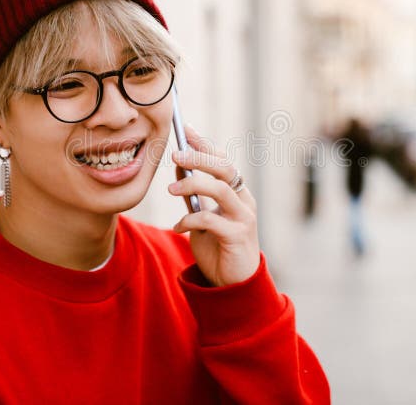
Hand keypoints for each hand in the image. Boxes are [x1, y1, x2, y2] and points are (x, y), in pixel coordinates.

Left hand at [168, 125, 259, 286]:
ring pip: (221, 189)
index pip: (223, 160)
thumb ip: (193, 195)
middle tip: (175, 154)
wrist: (233, 285)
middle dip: (200, 158)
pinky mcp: (237, 236)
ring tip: (170, 188)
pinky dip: (189, 220)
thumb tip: (179, 166)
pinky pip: (211, 220)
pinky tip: (178, 228)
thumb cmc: (218, 248)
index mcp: (237, 192)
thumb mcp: (202, 217)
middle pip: (225, 169)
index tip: (185, 129)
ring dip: (193, 184)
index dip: (205, 144)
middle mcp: (244, 201)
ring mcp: (244, 218)